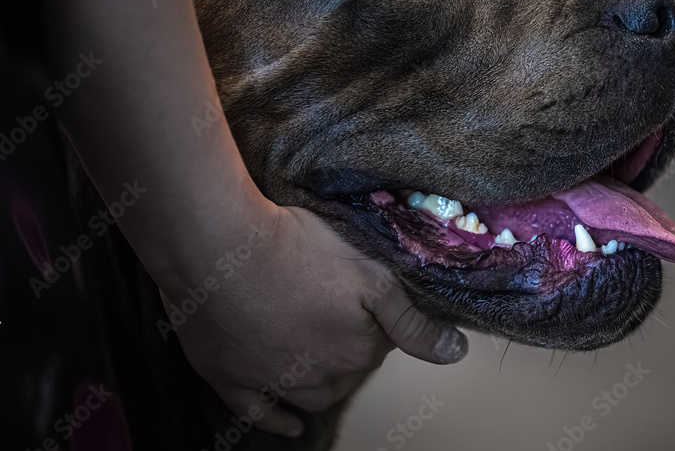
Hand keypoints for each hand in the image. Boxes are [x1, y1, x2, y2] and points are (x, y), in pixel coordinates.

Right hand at [161, 204, 467, 436]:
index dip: (375, 319)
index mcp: (356, 353)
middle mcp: (318, 378)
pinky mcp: (230, 379)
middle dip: (349, 348)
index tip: (361, 296)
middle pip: (347, 371)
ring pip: (310, 396)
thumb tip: (455, 353)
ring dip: (322, 382)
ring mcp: (271, 383)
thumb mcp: (372, 276)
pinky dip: (277, 419)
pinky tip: (289, 425)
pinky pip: (259, 413)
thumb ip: (413, 321)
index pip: (381, 345)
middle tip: (335, 312)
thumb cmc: (298, 252)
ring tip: (324, 361)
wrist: (219, 249)